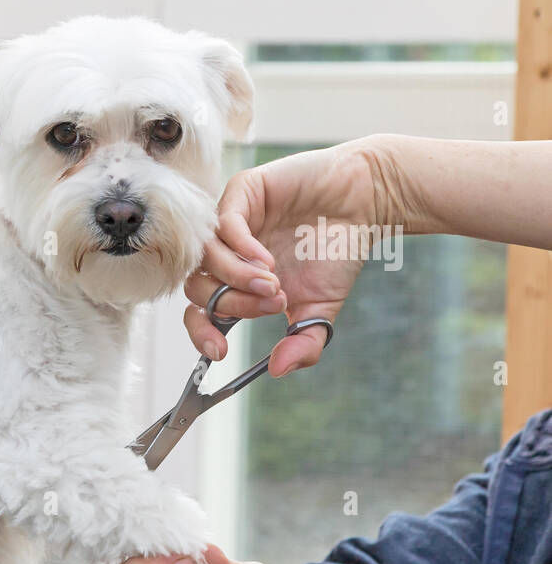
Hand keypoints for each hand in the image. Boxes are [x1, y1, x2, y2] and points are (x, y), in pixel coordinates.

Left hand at [185, 138, 389, 375]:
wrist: (365, 201)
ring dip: (236, 279)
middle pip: (198, 289)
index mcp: (236, 283)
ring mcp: (229, 223)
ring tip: (273, 284)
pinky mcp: (240, 193)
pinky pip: (223, 226)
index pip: (198, 311)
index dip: (201, 334)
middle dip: (233, 304)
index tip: (220, 352)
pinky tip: (267, 260)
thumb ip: (302, 343)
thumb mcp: (320, 309)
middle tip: (273, 302)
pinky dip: (241, 250)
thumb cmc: (338, 250)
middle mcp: (226, 254)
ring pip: (205, 260)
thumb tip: (278, 370)